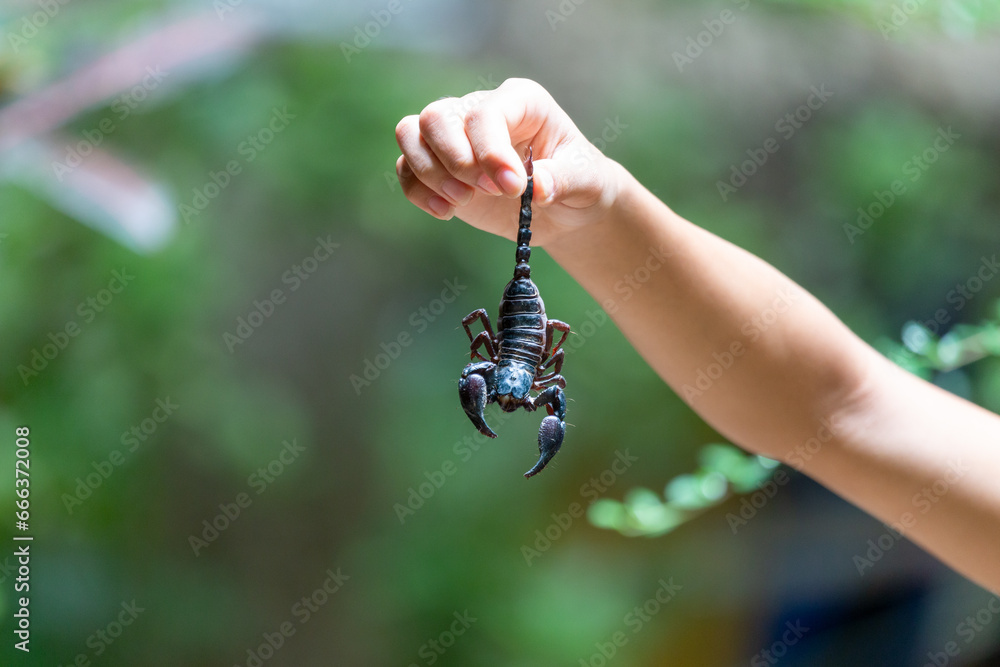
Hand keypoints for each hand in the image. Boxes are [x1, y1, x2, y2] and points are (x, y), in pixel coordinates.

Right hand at [394, 78, 622, 247]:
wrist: (565, 208)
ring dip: (431, 173)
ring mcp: (455, 137)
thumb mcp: (585, 181)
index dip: (491, 151)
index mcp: (521, 101)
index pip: (486, 113)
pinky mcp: (439, 167)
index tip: (512, 188)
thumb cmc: (580, 183)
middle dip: (456, 160)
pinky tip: (447, 212)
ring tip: (463, 202)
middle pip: (437, 117)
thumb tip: (537, 188)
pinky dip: (419, 191)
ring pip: (412, 134)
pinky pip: (407, 168)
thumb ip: (562, 180)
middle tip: (487, 192)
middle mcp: (481, 110)